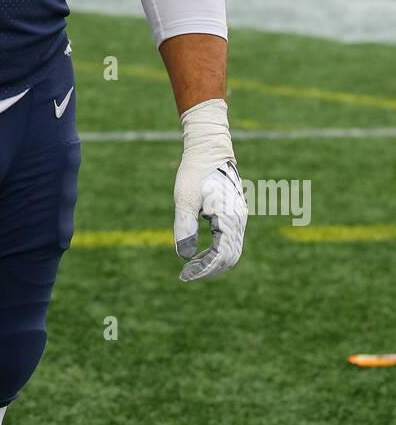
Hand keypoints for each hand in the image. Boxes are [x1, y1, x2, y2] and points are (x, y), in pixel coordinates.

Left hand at [173, 98, 247, 281]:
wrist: (208, 148)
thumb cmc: (194, 171)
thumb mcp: (185, 199)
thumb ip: (185, 227)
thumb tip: (184, 256)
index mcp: (228, 219)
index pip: (221, 256)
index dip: (204, 270)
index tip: (185, 275)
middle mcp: (238, 220)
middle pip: (230, 258)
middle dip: (209, 269)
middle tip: (186, 274)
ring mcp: (239, 217)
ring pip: (231, 250)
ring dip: (213, 262)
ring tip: (191, 267)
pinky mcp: (235, 213)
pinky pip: (230, 240)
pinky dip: (217, 251)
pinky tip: (200, 252)